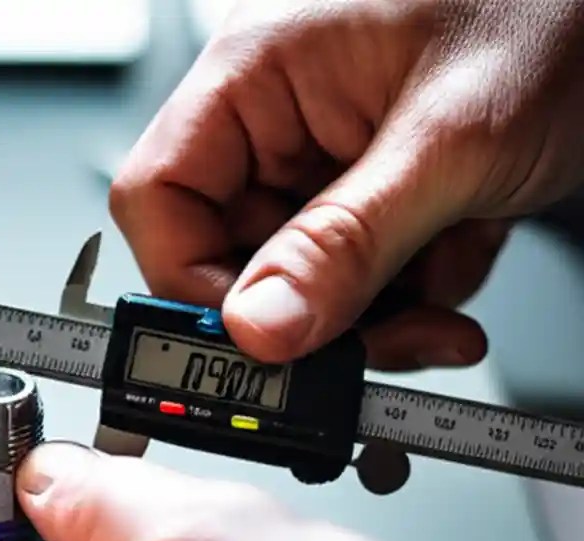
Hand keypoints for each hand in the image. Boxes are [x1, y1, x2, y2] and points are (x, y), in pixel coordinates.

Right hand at [109, 0, 583, 369]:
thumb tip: (257, 328)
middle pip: (230, 250)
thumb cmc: (553, 5)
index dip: (192, 284)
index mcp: (255, 72)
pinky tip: (459, 248)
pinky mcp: (365, 179)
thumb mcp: (449, 141)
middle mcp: (274, 112)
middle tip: (381, 342)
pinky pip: (352, 265)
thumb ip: (346, 243)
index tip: (258, 343)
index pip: (161, 199)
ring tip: (444, 282)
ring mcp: (319, 147)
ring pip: (298, 275)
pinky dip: (408, 283)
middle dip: (311, 311)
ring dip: (374, 306)